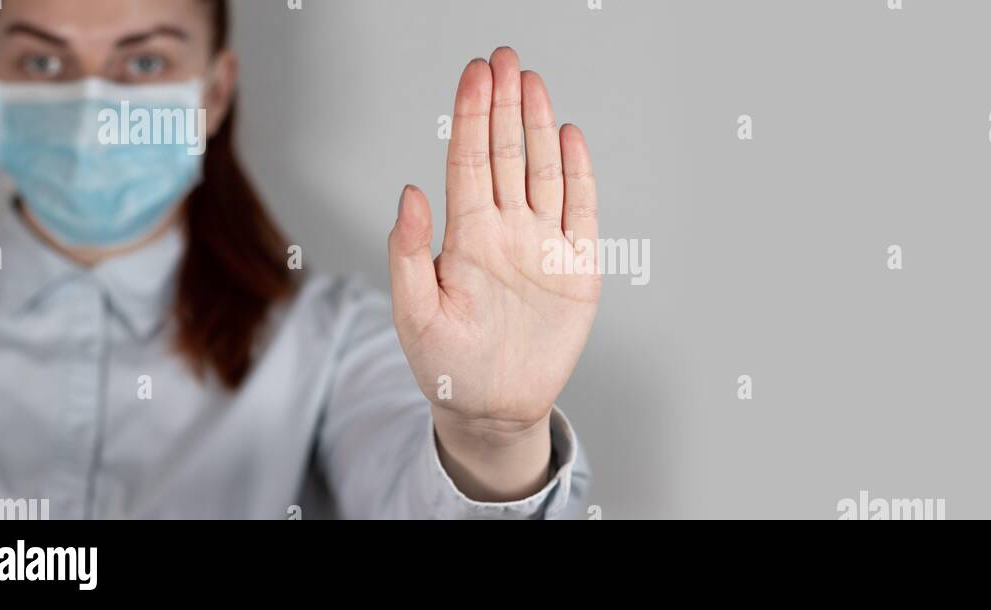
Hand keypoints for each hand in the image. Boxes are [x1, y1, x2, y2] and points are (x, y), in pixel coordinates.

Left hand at [387, 48, 599, 500]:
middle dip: (503, 104)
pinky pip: (580, 211)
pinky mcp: (577, 267)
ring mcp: (542, 244)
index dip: (471, 115)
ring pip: (541, 171)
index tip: (474, 72)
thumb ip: (410, 254)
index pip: (468, 162)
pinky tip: (568, 136)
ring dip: (537, 126)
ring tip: (531, 82)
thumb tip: (410, 191)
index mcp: (466, 237)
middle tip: (503, 57)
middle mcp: (505, 230)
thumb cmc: (447, 364)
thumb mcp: (414, 315)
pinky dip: (578, 173)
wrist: (494, 408)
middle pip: (506, 154)